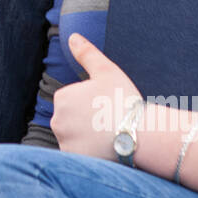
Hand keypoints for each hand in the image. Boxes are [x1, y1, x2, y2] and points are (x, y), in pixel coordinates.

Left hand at [50, 32, 140, 159]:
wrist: (140, 135)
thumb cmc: (124, 100)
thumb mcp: (106, 71)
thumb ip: (86, 53)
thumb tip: (73, 36)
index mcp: (62, 98)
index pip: (74, 99)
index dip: (93, 101)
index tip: (108, 104)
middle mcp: (57, 121)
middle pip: (73, 119)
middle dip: (88, 120)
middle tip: (111, 120)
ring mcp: (64, 142)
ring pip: (76, 137)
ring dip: (89, 137)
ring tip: (111, 135)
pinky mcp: (74, 160)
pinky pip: (80, 154)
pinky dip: (90, 152)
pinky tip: (106, 149)